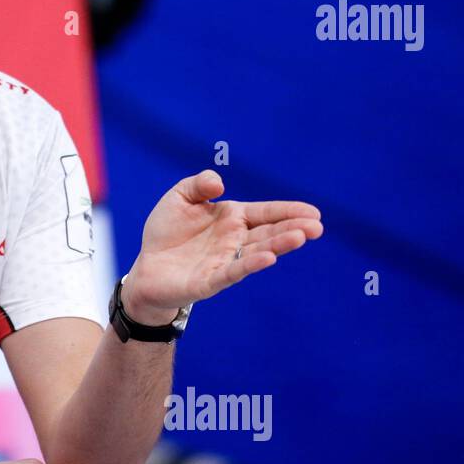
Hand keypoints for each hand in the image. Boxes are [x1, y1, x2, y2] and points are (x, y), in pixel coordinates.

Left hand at [123, 170, 322, 319]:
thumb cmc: (167, 232)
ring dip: (278, 245)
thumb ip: (199, 184)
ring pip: (257, 252)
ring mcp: (225, 261)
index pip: (265, 212)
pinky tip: (268, 258)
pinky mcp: (210, 281)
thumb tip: (219, 182)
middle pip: (268, 232)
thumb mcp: (179, 197)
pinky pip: (233, 272)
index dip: (288, 211)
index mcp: (232, 218)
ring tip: (299, 237)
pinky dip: (250, 265)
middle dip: (292, 228)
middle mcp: (234, 240)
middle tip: (316, 227)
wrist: (147, 268)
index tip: (314, 212)